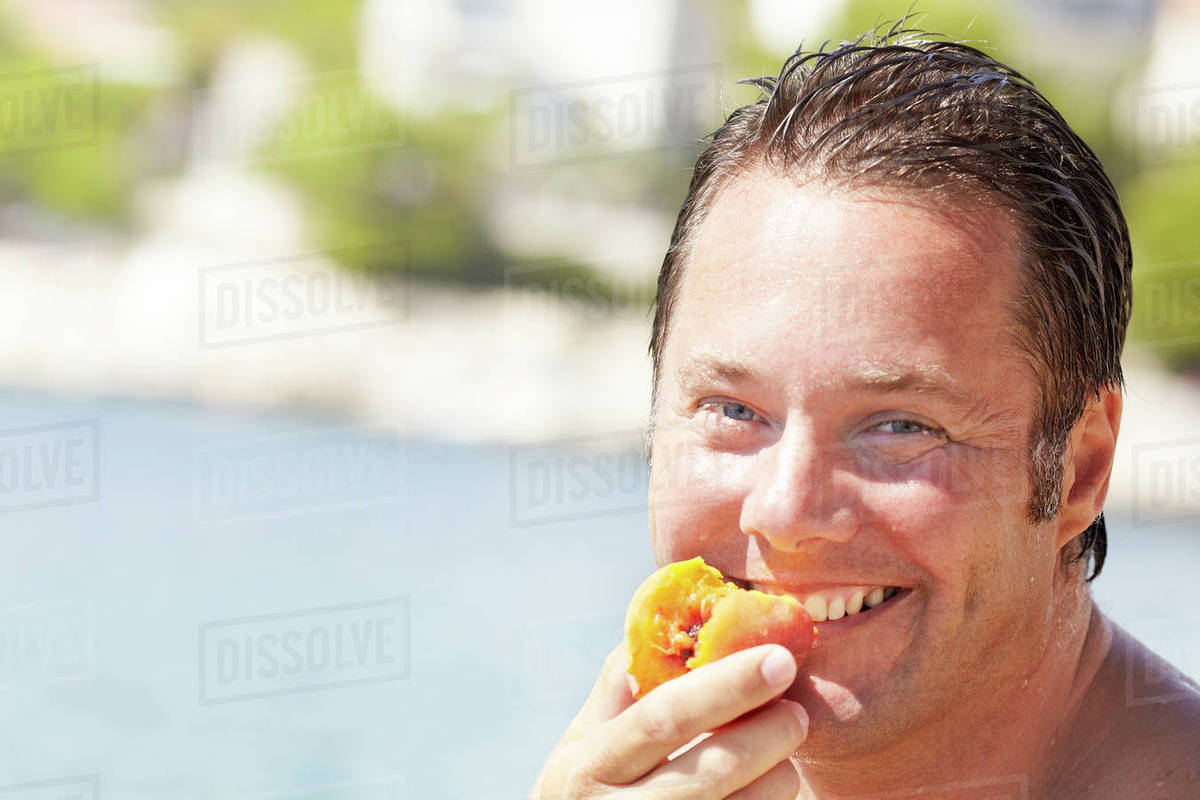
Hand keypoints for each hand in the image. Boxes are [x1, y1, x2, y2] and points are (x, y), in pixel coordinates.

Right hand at [531, 642, 807, 798]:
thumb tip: (671, 622)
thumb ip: (619, 688)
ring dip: (776, 777)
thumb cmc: (582, 793)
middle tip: (798, 711)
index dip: (725, 686)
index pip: (664, 716)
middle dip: (765, 734)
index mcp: (589, 763)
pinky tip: (768, 787)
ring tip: (785, 755)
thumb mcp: (579, 744)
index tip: (776, 658)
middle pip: (710, 770)